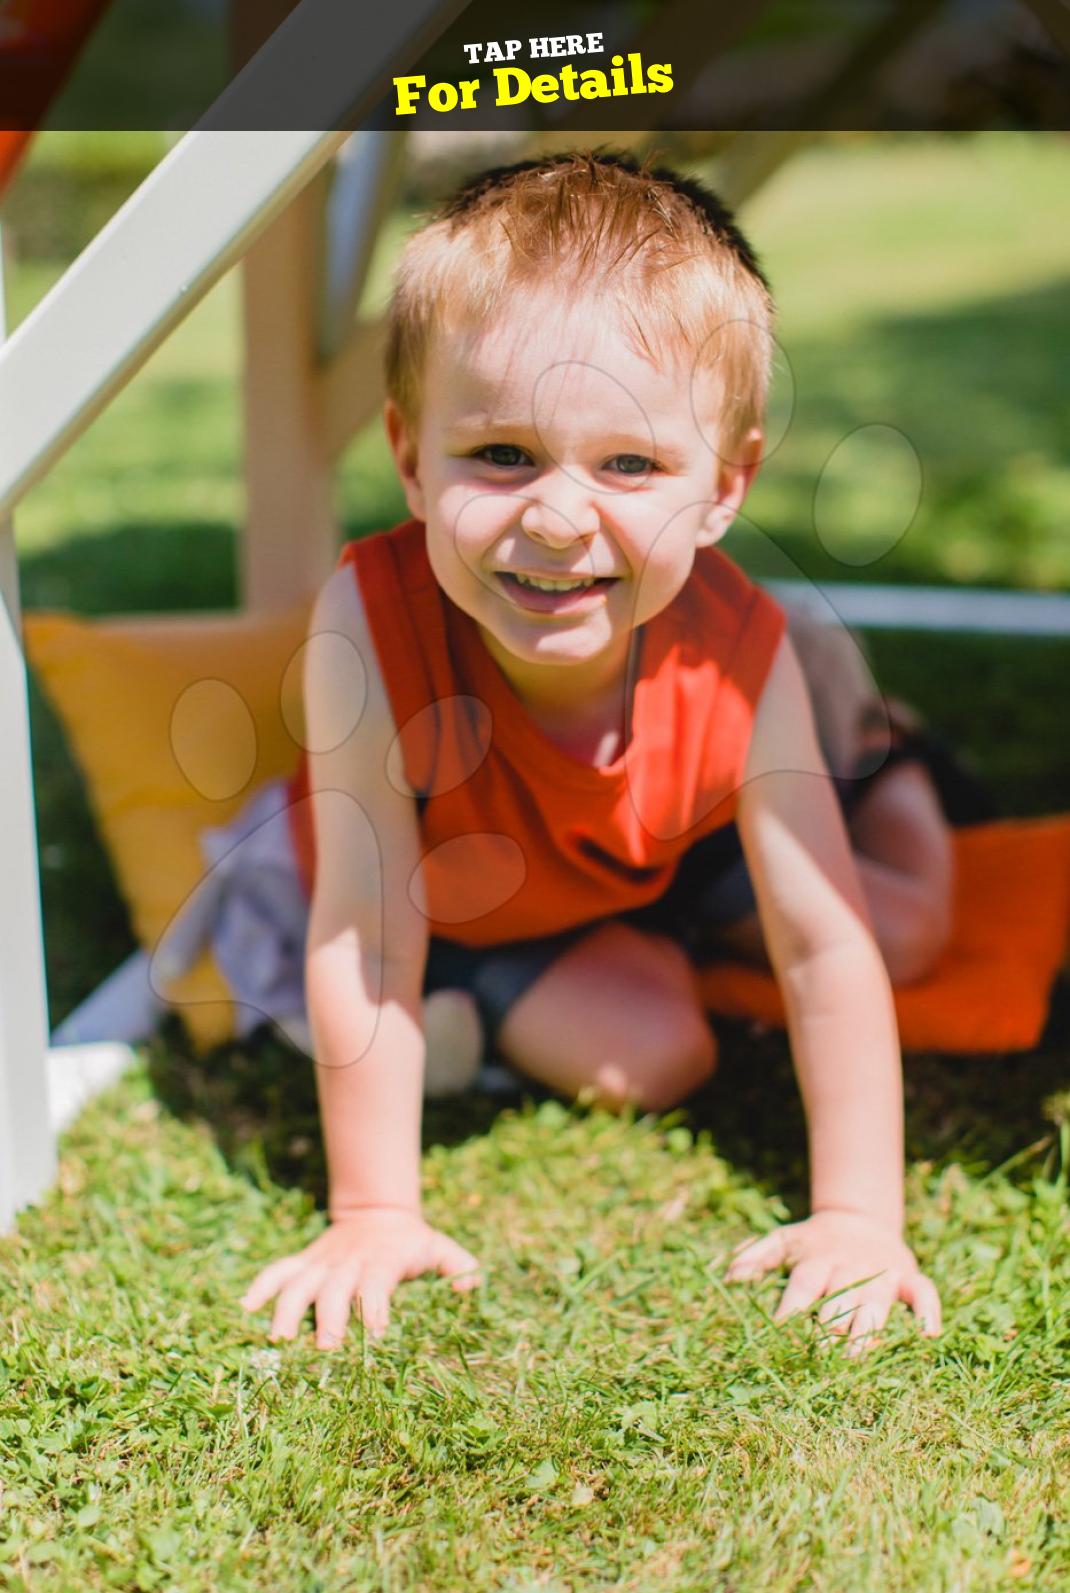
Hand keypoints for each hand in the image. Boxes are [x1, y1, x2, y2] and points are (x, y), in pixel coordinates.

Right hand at [239, 1206, 482, 1350]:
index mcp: (382, 1260)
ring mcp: (323, 1262)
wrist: (379, 1212)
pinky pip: (278, 1271)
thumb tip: (469, 1287)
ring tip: (278, 1339)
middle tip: (325, 1347)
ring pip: (300, 1282)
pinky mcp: (305, 1264)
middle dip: (329, 1315)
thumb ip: (460, 1266)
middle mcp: (349, 1261)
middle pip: (335, 1288)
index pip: (377, 1281)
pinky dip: (262, 1285)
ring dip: (287, 1308)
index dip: (375, 1304)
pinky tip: (245, 1306)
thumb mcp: (439, 1248)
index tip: (374, 1332)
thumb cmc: (412, 1243)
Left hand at [723, 1209, 940, 1357]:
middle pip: (840, 1296)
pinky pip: (923, 1292)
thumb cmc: (813, 1242)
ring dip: (867, 1328)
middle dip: (830, 1325)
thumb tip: (728, 1276)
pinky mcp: (908, 1277)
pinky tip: (928, 1334)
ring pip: (875, 1302)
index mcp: (818, 1259)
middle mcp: (850, 1266)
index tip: (780, 1332)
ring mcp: (880, 1272)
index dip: (793, 1306)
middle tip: (819, 1355)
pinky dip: (928, 1310)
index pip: (805, 1283)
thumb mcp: (783, 1240)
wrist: (858, 1219)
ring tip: (859, 1355)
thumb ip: (756, 1256)